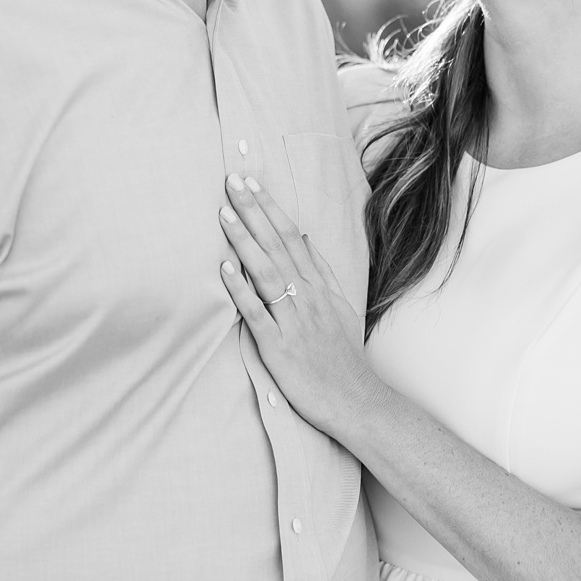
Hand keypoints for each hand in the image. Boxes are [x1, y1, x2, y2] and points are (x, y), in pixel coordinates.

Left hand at [219, 173, 380, 440]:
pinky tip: (225, 268)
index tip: (251, 183)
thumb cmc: (342, 357)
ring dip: (244, 240)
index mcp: (320, 286)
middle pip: (277, 245)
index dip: (270, 208)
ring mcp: (294, 320)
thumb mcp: (339, 307)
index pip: (291, 238)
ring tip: (224, 212)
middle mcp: (307, 297)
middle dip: (254, 210)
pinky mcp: (279, 346)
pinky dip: (241, 289)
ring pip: (266, 271)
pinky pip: (257, 313)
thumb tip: (302, 238)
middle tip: (233, 179)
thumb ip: (320, 273)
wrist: (355, 400)